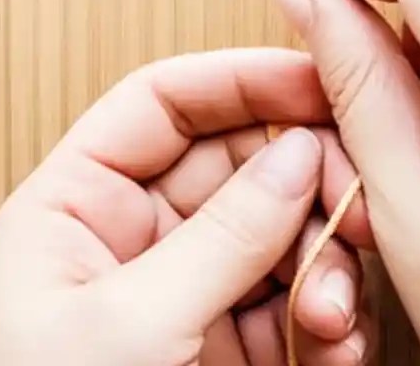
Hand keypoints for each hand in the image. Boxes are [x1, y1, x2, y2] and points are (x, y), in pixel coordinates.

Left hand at [0, 49, 372, 365]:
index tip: (316, 81)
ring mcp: (175, 292)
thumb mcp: (129, 323)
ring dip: (319, 263)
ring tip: (328, 312)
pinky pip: (282, 305)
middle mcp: (124, 237)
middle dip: (299, 185)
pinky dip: (321, 320)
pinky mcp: (215, 347)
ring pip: (271, 238)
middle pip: (232, 167)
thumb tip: (292, 155)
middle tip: (349, 210)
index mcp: (71, 204)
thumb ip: (218, 237)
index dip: (236, 81)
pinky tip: (331, 347)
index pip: (157, 106)